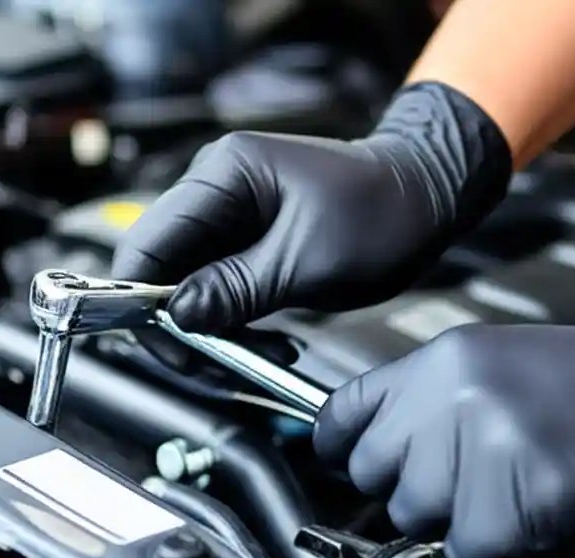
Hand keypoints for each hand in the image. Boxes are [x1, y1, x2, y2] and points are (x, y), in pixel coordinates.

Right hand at [112, 82, 510, 333]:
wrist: (430, 196)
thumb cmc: (383, 211)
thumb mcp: (305, 261)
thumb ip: (235, 290)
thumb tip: (178, 317)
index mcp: (224, 174)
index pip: (148, 243)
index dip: (144, 301)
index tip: (168, 347)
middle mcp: (218, 187)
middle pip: (163, 270)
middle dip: (183, 325)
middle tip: (213, 366)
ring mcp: (233, 215)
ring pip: (191, 287)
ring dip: (215, 330)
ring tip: (259, 357)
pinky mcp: (250, 241)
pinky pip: (223, 288)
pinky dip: (238, 322)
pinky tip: (271, 343)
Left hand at [312, 308, 574, 557]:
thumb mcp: (496, 363)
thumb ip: (426, 400)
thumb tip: (373, 449)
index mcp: (439, 361)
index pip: (342, 414)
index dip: (341, 449)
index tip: (349, 465)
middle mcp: (446, 401)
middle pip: (370, 475)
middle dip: (408, 490)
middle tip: (464, 484)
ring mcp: (477, 453)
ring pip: (416, 520)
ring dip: (457, 522)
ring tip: (513, 491)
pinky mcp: (509, 508)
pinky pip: (467, 554)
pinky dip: (499, 550)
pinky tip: (537, 513)